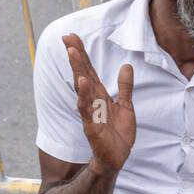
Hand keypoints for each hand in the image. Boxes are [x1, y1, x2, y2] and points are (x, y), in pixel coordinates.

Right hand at [63, 33, 134, 172]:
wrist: (117, 157)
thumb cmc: (118, 133)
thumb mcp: (126, 106)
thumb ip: (125, 87)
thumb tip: (126, 66)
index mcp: (99, 95)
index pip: (89, 70)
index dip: (82, 54)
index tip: (72, 36)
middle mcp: (92, 100)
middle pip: (83, 74)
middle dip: (76, 56)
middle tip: (67, 37)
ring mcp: (90, 112)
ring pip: (82, 87)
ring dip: (77, 69)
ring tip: (72, 52)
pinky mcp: (92, 125)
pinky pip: (86, 108)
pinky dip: (84, 95)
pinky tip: (81, 82)